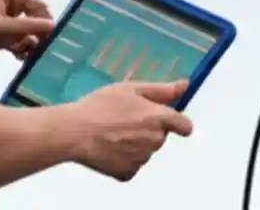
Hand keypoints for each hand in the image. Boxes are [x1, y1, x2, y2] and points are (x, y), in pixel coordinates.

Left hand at [0, 0, 82, 60]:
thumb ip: (26, 27)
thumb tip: (54, 26)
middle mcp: (12, 3)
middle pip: (40, 11)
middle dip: (44, 27)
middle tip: (46, 43)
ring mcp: (10, 19)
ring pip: (34, 28)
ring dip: (35, 41)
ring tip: (30, 53)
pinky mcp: (6, 35)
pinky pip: (25, 39)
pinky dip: (26, 49)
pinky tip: (22, 58)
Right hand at [68, 81, 194, 180]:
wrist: (75, 131)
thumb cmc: (101, 106)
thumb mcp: (131, 88)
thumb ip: (161, 89)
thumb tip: (184, 85)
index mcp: (158, 118)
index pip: (184, 126)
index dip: (179, 123)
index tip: (171, 122)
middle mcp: (154, 140)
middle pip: (160, 136)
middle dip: (148, 128)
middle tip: (124, 119)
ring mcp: (142, 159)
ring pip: (145, 150)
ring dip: (135, 143)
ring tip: (112, 132)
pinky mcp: (127, 172)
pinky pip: (131, 165)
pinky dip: (123, 158)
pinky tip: (109, 147)